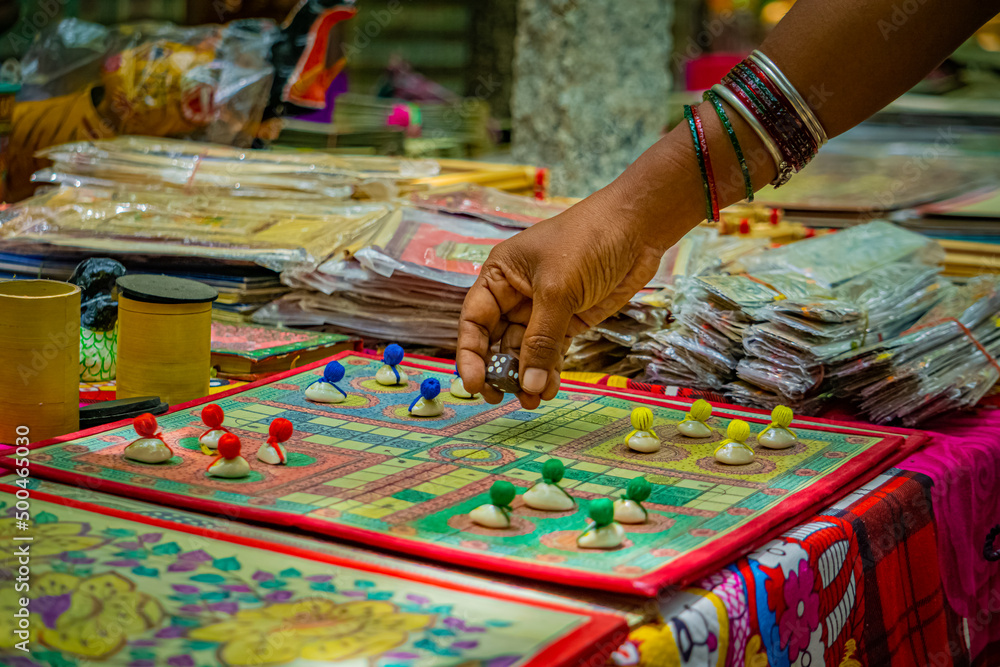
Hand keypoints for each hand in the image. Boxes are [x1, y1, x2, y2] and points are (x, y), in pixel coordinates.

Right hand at [457, 183, 669, 408]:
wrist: (637, 228)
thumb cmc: (587, 241)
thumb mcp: (557, 290)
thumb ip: (541, 340)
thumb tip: (529, 384)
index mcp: (500, 275)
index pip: (474, 319)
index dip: (470, 353)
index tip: (474, 383)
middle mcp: (515, 294)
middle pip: (495, 340)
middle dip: (498, 370)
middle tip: (501, 398)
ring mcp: (543, 309)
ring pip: (524, 351)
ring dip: (526, 377)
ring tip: (531, 401)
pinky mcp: (569, 320)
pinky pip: (551, 352)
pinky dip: (549, 372)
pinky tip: (549, 390)